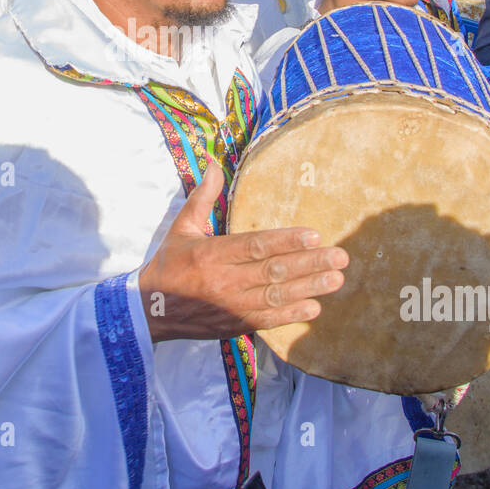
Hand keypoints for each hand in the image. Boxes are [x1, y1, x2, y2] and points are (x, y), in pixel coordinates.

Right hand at [139, 161, 346, 342]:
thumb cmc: (169, 264)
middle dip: (310, 264)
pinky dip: (292, 315)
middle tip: (340, 257)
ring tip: (336, 279)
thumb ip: (202, 197)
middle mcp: (225, 280)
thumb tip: (214, 164)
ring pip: (276, 296)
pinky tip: (315, 307)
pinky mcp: (235, 325)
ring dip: (309, 288)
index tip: (314, 235)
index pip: (256, 246)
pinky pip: (268, 320)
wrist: (149, 311)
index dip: (286, 241)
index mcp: (213, 254)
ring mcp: (232, 306)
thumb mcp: (181, 227)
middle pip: (274, 271)